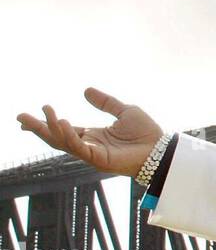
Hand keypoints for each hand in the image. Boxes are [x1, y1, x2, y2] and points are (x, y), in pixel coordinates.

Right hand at [16, 87, 163, 177]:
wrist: (161, 148)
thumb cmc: (146, 133)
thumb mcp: (124, 111)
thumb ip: (105, 102)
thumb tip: (85, 89)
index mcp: (93, 136)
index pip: (63, 130)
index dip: (46, 123)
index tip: (27, 117)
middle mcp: (89, 145)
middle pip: (56, 138)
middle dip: (38, 129)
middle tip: (19, 118)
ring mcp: (93, 154)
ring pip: (64, 143)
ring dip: (51, 128)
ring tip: (45, 113)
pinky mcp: (99, 160)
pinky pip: (79, 148)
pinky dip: (69, 135)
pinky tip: (62, 122)